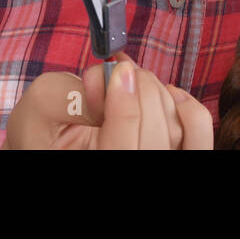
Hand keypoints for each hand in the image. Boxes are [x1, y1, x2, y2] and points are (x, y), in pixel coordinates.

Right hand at [1, 51, 212, 148]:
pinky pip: (198, 132)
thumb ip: (69, 95)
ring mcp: (156, 162)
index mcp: (91, 165)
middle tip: (121, 72)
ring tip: (132, 81)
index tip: (118, 71)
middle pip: (153, 133)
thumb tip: (108, 79)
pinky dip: (187, 105)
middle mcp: (129, 169)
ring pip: (175, 130)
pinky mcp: (173, 152)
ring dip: (157, 92)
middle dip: (139, 88)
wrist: (53, 137)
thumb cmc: (45, 125)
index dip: (124, 101)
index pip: (121, 146)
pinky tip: (165, 93)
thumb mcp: (41, 105)